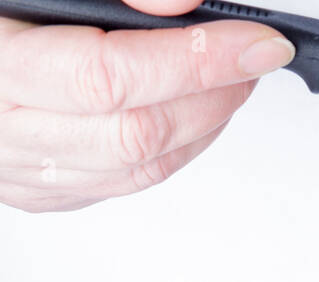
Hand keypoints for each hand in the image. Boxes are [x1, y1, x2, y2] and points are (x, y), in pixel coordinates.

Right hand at [0, 0, 292, 211]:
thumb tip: (179, 5)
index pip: (108, 78)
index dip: (195, 61)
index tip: (258, 41)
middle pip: (135, 133)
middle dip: (213, 94)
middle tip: (255, 56)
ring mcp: (15, 170)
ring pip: (137, 168)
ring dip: (204, 123)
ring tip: (233, 76)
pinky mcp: (35, 190)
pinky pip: (122, 183)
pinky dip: (173, 148)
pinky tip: (192, 112)